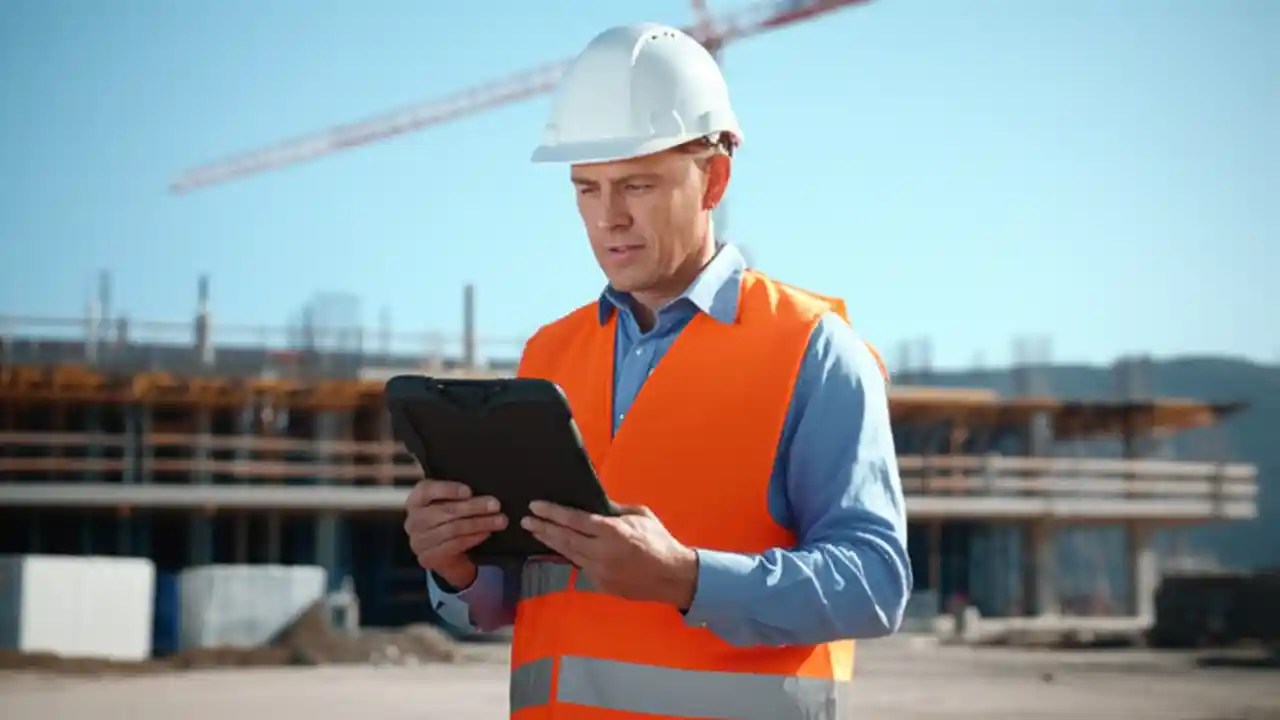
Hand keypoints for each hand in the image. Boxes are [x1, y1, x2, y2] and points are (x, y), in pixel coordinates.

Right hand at [403, 479, 506, 589]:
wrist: (446, 555)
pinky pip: (455, 545)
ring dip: (480, 523)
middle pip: (446, 510)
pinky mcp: (428, 557)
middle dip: (474, 507)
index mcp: (416, 501)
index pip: (427, 490)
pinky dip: (474, 538)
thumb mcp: (449, 504)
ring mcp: (418, 541)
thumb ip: (459, 496)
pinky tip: (486, 533)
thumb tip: (484, 491)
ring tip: (499, 520)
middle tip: (495, 505)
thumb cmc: (449, 521)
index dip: (448, 489)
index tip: (469, 491)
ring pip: (453, 529)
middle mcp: (412, 521)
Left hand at [522, 501, 697, 609]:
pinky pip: (580, 566)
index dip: (552, 512)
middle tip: (526, 520)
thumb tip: (595, 505)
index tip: (536, 506)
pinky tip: (559, 548)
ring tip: (536, 532)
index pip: (574, 520)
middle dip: (543, 528)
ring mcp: (599, 571)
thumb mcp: (640, 515)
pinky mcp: (600, 584)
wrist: (672, 576)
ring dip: (550, 542)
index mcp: (612, 532)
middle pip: (564, 538)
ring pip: (568, 554)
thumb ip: (615, 510)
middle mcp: (601, 552)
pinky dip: (568, 556)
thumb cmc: (659, 541)